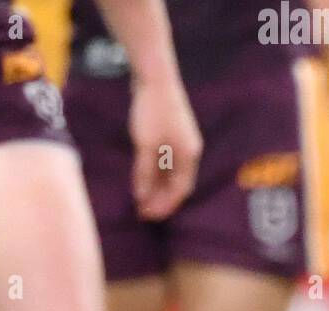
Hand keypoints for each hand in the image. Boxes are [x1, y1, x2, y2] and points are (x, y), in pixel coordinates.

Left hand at [129, 78, 201, 220]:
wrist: (154, 76)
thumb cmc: (152, 110)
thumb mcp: (145, 145)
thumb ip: (144, 173)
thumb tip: (141, 196)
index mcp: (188, 155)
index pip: (180, 190)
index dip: (165, 205)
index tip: (148, 215)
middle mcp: (188, 150)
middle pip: (176, 184)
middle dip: (160, 200)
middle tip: (142, 212)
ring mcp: (179, 142)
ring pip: (169, 174)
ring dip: (156, 189)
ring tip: (140, 201)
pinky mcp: (169, 135)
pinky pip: (163, 162)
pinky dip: (154, 174)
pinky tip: (141, 182)